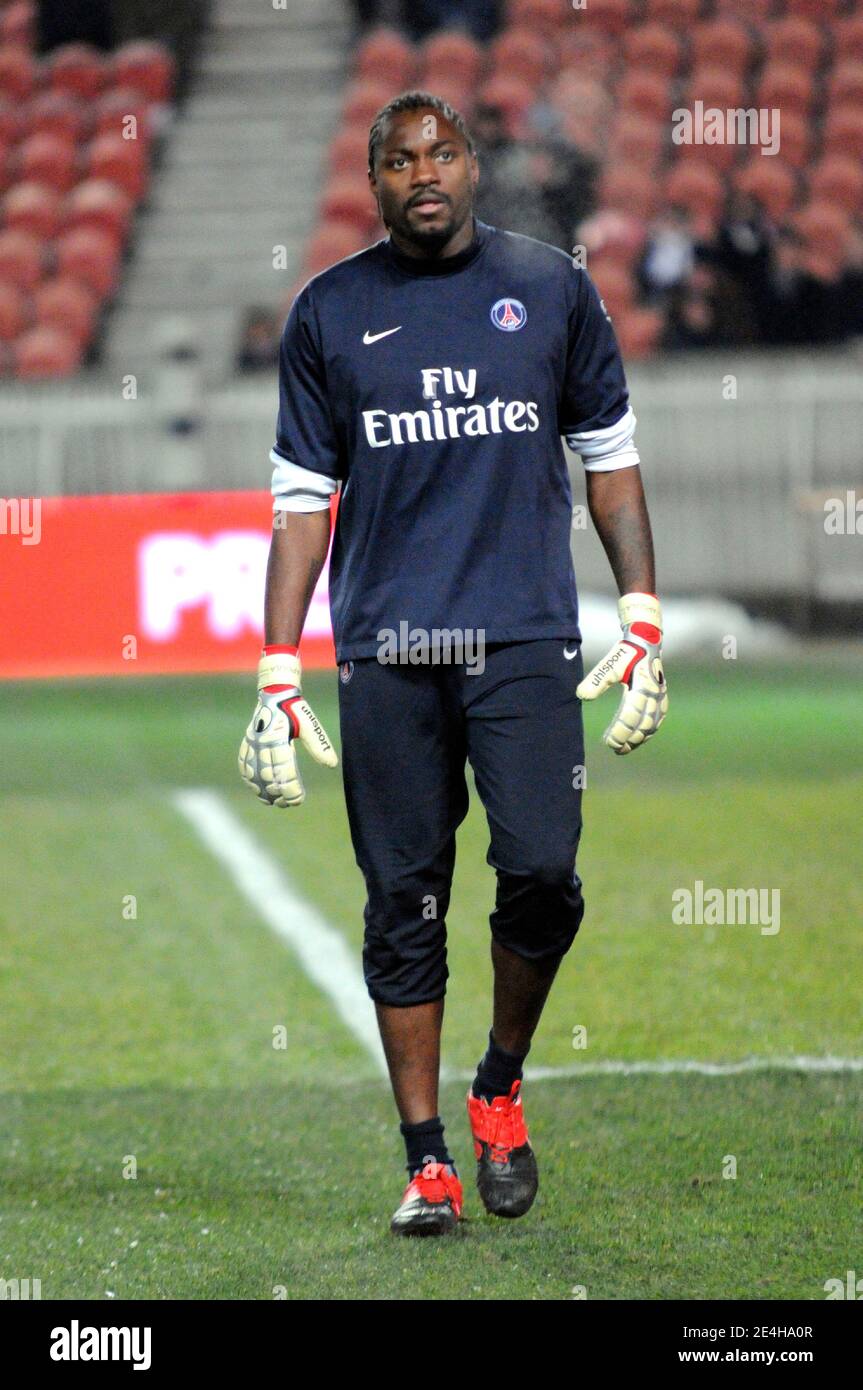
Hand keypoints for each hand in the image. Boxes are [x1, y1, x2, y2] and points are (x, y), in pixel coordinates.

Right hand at [238, 646, 337, 805]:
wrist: (275, 691)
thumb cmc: (295, 708)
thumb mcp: (309, 724)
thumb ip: (319, 744)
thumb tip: (332, 764)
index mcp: (278, 738)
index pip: (284, 771)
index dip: (291, 789)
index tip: (298, 800)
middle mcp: (262, 742)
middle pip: (267, 776)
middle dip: (278, 793)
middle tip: (288, 803)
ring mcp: (252, 742)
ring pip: (253, 773)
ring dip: (261, 790)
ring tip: (272, 801)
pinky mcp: (247, 741)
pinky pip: (243, 763)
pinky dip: (248, 778)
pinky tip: (255, 788)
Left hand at [576, 593, 667, 754]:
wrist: (645, 640)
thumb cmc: (625, 653)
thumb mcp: (609, 664)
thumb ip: (596, 681)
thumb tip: (581, 695)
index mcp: (641, 686)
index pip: (631, 716)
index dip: (621, 731)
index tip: (609, 742)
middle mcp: (654, 694)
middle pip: (642, 724)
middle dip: (629, 739)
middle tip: (615, 749)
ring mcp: (660, 696)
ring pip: (652, 724)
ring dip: (639, 739)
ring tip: (625, 749)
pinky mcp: (662, 696)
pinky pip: (658, 719)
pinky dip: (649, 731)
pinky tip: (639, 739)